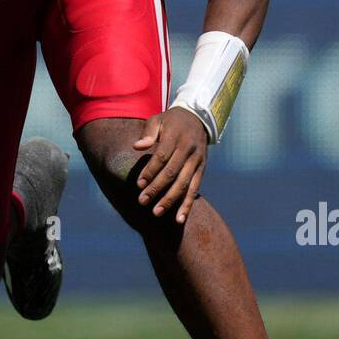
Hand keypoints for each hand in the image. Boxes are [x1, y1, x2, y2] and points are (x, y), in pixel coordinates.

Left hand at [133, 107, 207, 224]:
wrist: (198, 119)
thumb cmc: (171, 122)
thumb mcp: (158, 120)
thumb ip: (148, 133)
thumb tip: (136, 146)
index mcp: (176, 136)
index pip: (162, 157)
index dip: (150, 171)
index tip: (139, 184)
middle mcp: (189, 149)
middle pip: (172, 172)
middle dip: (157, 188)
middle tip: (142, 201)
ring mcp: (197, 161)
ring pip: (184, 184)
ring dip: (170, 200)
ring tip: (157, 212)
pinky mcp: (202, 169)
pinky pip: (195, 189)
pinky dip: (187, 204)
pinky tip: (179, 219)